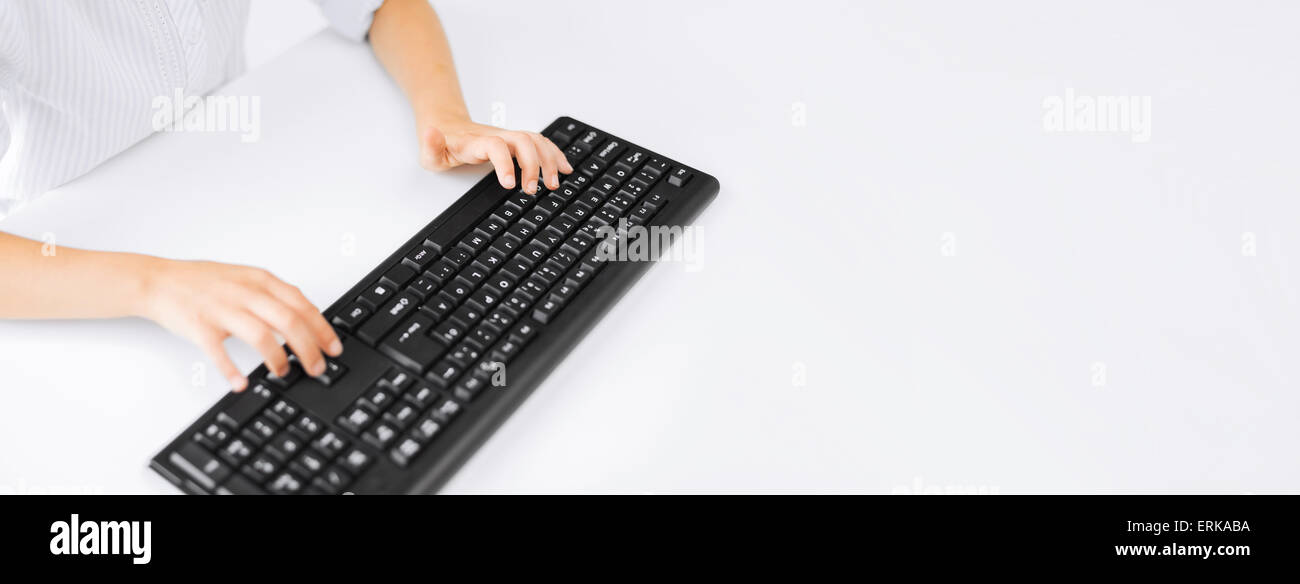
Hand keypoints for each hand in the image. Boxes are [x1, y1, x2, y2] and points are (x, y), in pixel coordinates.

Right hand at [137, 259, 341, 391]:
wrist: (159, 281)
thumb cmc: (204, 282)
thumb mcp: (246, 278)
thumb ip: (275, 296)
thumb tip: (309, 319)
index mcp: (260, 280)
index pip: (302, 304)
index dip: (322, 329)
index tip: (333, 348)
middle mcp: (244, 292)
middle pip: (289, 322)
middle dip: (309, 349)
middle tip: (317, 368)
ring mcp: (222, 309)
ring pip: (261, 336)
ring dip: (278, 359)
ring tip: (284, 372)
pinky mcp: (199, 327)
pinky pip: (220, 352)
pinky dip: (232, 370)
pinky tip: (242, 383)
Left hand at [419, 117, 573, 193]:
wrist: (449, 127)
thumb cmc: (443, 146)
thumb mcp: (429, 152)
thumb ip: (430, 145)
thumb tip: (431, 133)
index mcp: (477, 142)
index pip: (496, 146)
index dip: (505, 163)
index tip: (510, 184)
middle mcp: (498, 136)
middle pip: (523, 141)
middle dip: (533, 165)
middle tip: (532, 190)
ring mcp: (509, 138)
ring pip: (536, 141)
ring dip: (549, 161)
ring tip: (553, 184)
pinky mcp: (517, 142)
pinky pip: (541, 144)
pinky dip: (555, 155)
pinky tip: (565, 168)